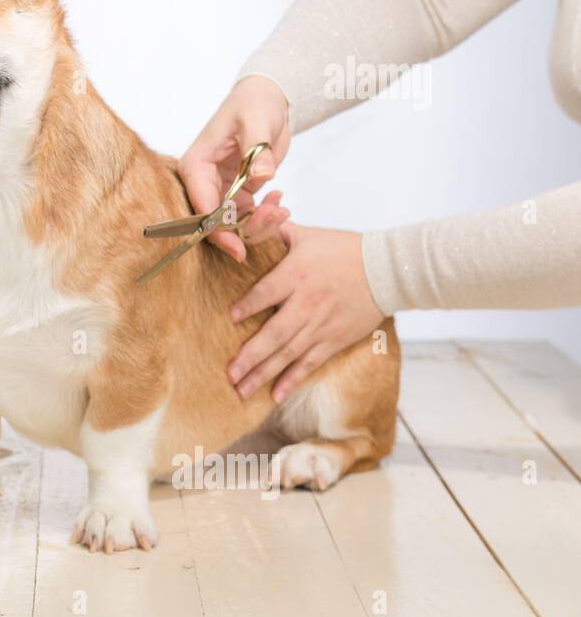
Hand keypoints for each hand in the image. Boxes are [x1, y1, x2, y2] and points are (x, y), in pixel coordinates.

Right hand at [179, 75, 291, 261]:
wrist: (267, 99)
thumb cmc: (254, 103)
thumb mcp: (256, 121)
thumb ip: (256, 149)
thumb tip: (260, 174)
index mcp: (196, 166)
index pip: (201, 207)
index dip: (218, 231)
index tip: (238, 248)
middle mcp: (203, 182)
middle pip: (216, 223)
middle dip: (246, 229)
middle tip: (275, 218)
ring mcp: (221, 190)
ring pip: (234, 225)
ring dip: (259, 224)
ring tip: (281, 207)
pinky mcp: (238, 193)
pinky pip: (248, 217)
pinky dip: (266, 215)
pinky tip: (278, 198)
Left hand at [227, 224, 383, 402]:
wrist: (387, 270)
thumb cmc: (343, 249)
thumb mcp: (307, 236)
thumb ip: (274, 231)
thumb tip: (245, 220)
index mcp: (298, 274)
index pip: (268, 292)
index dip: (248, 305)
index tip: (230, 318)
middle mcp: (308, 303)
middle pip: (275, 333)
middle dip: (251, 355)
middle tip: (229, 373)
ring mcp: (322, 325)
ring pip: (289, 354)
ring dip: (263, 374)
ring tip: (241, 390)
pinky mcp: (335, 340)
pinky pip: (310, 364)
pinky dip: (292, 380)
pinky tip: (274, 396)